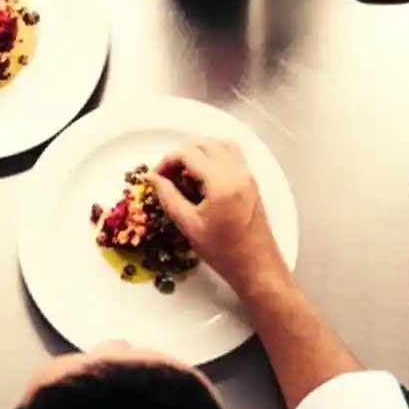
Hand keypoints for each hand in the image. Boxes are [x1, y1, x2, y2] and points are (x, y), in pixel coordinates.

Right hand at [145, 139, 288, 294]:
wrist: (257, 265)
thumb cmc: (222, 251)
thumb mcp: (189, 225)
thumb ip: (169, 197)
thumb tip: (152, 178)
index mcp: (221, 182)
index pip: (188, 153)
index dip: (167, 161)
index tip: (156, 177)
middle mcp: (237, 171)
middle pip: (204, 143)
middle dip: (181, 154)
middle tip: (168, 175)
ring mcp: (247, 174)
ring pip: (220, 144)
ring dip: (199, 151)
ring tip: (185, 173)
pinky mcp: (251, 180)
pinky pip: (232, 154)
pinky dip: (214, 155)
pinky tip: (204, 176)